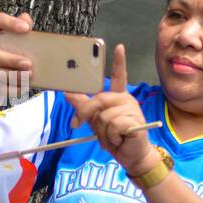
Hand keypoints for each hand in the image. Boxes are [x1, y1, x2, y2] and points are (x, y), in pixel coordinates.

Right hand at [0, 10, 33, 104]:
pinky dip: (13, 89)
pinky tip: (24, 88)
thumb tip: (26, 18)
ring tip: (29, 76)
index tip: (26, 29)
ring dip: (12, 75)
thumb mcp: (22, 45)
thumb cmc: (15, 57)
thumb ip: (25, 34)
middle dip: (10, 59)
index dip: (9, 23)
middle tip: (28, 63)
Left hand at [64, 44, 156, 175]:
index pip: (120, 76)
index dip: (119, 62)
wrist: (131, 156)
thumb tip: (67, 92)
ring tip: (112, 137)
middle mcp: (126, 100)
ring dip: (102, 132)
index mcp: (118, 97)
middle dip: (87, 115)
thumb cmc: (115, 138)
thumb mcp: (94, 121)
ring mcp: (132, 110)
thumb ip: (82, 106)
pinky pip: (113, 126)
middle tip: (79, 125)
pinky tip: (120, 139)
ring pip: (104, 116)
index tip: (119, 47)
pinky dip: (111, 137)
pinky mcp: (135, 122)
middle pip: (99, 100)